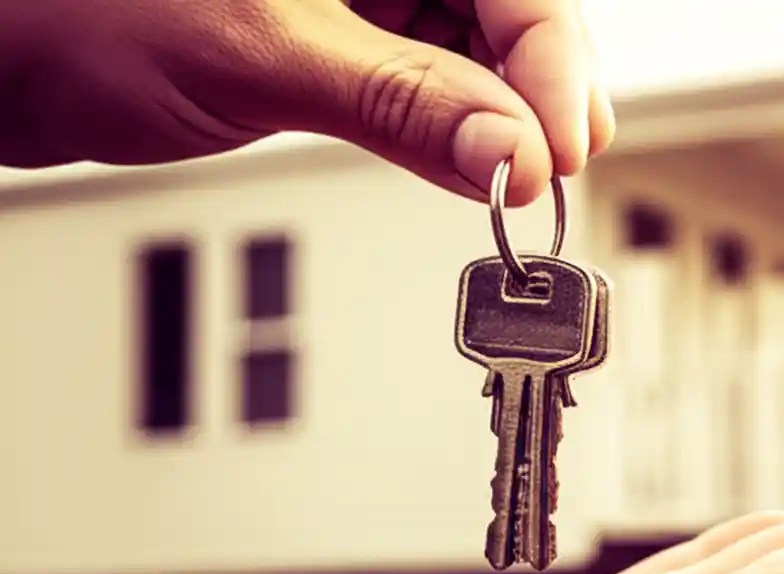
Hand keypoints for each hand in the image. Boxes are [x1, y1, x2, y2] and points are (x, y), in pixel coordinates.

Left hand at [0, 0, 613, 204]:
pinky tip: (466, 162)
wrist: (4, 55)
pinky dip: (453, 127)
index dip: (551, 63)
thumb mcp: (264, 56)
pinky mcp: (343, 35)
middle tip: (550, 173)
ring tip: (512, 179)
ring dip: (502, 118)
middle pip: (506, 11)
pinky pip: (428, 77)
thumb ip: (402, 106)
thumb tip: (512, 155)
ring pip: (475, 49)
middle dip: (536, 92)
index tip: (560, 150)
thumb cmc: (80, 11)